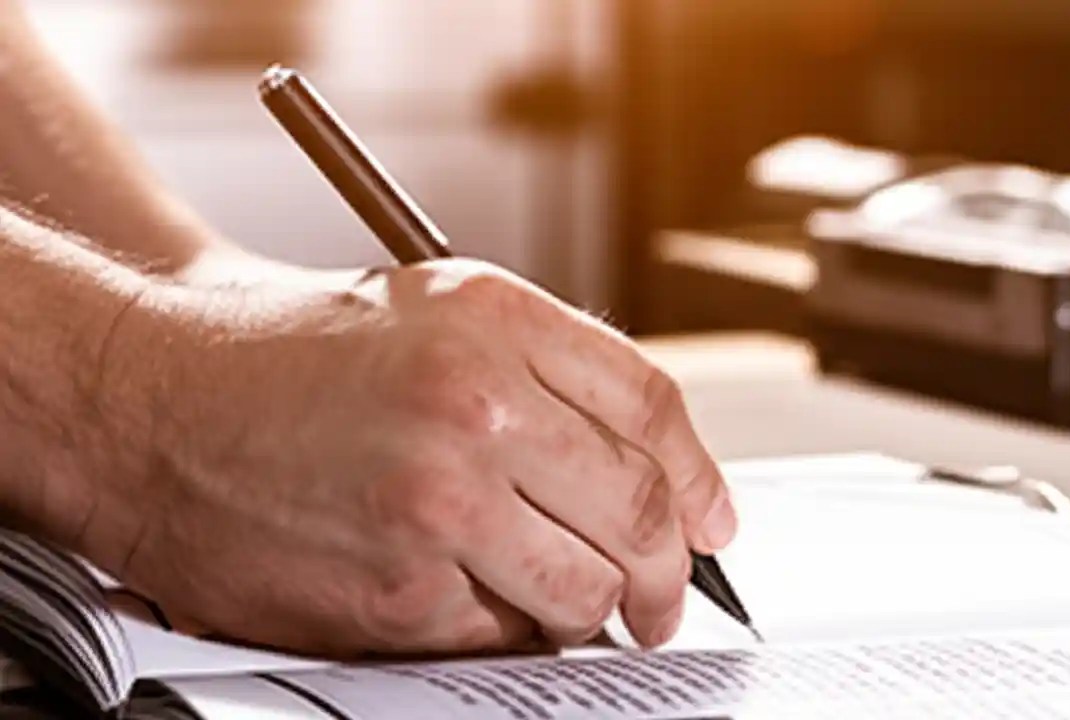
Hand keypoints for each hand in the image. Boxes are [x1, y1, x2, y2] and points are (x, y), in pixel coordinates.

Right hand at [68, 259, 736, 655]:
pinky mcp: (394, 592)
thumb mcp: (434, 309)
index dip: (700, 479)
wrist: (154, 397)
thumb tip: (651, 464)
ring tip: (570, 600)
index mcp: (494, 322)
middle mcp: (475, 406)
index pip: (652, 409)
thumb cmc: (287, 356)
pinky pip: (502, 635)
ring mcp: (437, 503)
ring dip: (595, 610)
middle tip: (670, 596)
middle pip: (639, 510)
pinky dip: (507, 628)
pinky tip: (474, 597)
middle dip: (672, 572)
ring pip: (587, 592)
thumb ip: (550, 372)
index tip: (712, 522)